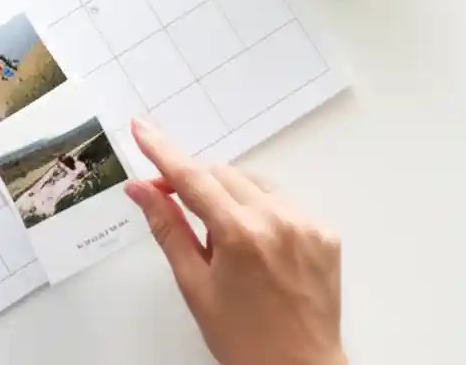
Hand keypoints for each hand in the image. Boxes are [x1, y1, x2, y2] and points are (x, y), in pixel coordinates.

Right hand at [125, 119, 344, 364]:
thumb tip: (141, 190)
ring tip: (224, 241)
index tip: (142, 128)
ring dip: (229, 196)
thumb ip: (168, 228)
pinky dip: (261, 212)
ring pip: (253, 184)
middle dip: (193, 184)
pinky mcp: (324, 233)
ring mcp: (306, 224)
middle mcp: (277, 220)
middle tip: (172, 206)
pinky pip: (282, 203)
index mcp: (239, 235)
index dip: (162, 151)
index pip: (191, 178)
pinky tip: (256, 247)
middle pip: (222, 175)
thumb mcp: (194, 284)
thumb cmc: (242, 337)